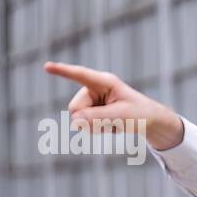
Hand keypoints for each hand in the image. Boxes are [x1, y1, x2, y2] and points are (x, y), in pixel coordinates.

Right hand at [43, 60, 184, 149]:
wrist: (150, 121)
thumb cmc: (139, 114)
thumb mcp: (121, 117)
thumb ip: (97, 118)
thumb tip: (74, 122)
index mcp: (104, 82)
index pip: (80, 75)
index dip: (62, 71)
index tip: (46, 66)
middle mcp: (94, 89)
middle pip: (75, 108)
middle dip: (89, 120)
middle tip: (111, 124)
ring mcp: (92, 100)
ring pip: (78, 119)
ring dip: (96, 127)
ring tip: (114, 124)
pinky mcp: (92, 110)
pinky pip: (84, 125)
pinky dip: (98, 129)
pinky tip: (112, 126)